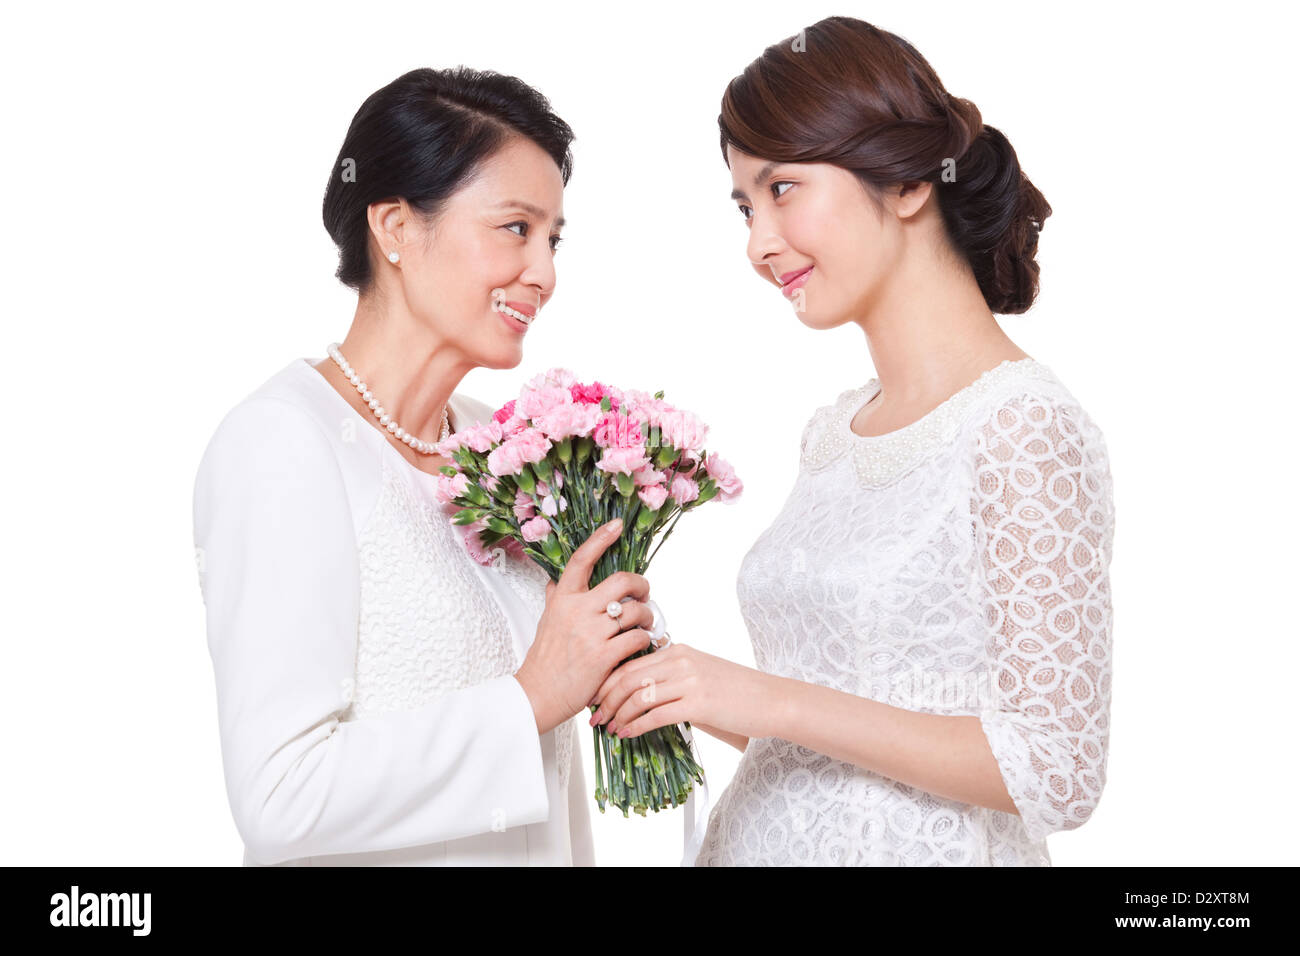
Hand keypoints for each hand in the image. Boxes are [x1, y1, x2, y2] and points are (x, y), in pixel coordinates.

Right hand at [514, 519, 655, 734]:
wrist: (538, 694)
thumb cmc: (545, 659)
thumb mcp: (546, 621)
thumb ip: (555, 598)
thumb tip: (556, 580)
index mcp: (563, 599)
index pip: (582, 560)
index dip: (601, 539)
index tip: (616, 525)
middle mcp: (577, 611)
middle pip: (622, 582)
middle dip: (642, 585)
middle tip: (645, 594)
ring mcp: (591, 633)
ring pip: (635, 612)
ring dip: (648, 617)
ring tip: (646, 625)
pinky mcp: (604, 656)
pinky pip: (637, 639)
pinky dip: (645, 640)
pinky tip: (642, 645)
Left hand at [587, 642, 776, 740]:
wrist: (772, 700)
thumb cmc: (736, 691)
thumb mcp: (699, 674)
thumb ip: (671, 678)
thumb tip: (639, 694)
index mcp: (677, 650)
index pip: (630, 662)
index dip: (606, 681)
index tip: (594, 698)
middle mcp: (680, 660)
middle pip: (628, 677)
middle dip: (605, 698)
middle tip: (593, 717)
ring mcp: (689, 681)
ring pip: (638, 696)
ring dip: (617, 714)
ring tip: (609, 728)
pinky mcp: (698, 703)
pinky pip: (656, 714)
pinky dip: (636, 726)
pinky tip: (627, 734)